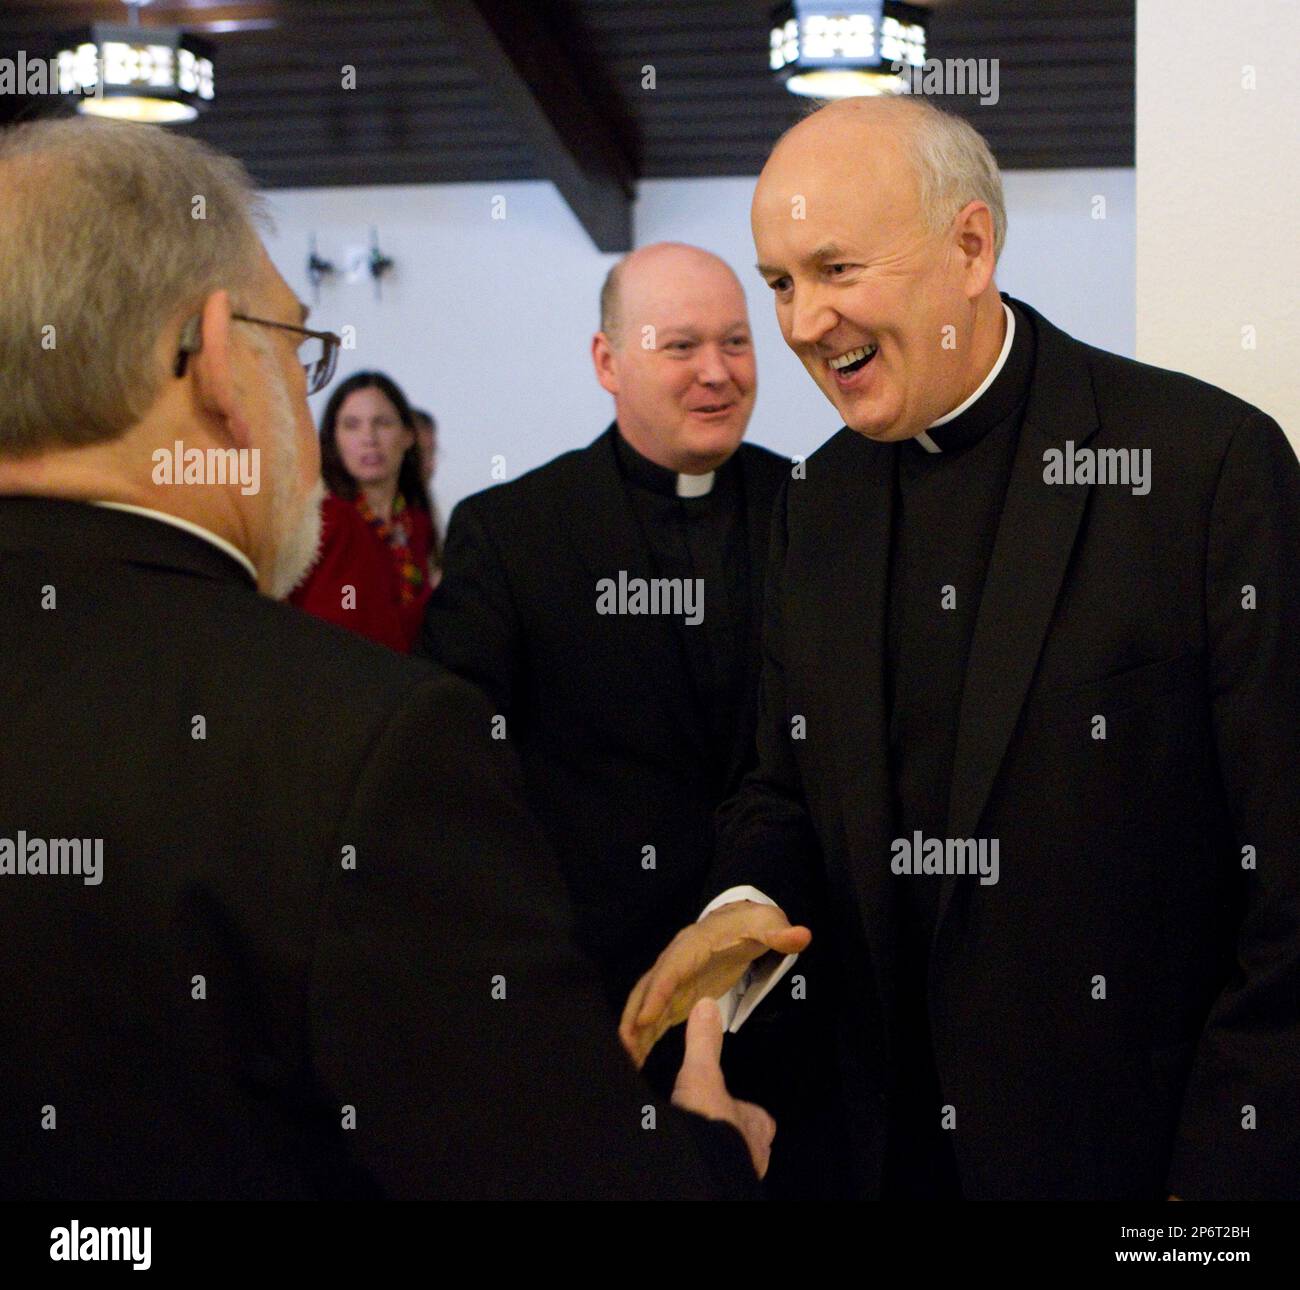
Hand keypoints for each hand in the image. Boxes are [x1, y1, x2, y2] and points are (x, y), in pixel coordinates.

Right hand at [619, 899, 810, 1067]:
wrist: (737, 920)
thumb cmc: (750, 923)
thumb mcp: (766, 923)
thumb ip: (779, 933)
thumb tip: (801, 935)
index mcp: (693, 945)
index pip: (671, 970)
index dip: (658, 994)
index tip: (645, 1018)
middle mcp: (675, 962)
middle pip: (648, 989)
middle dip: (634, 1016)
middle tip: (624, 1045)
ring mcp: (674, 980)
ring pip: (647, 1005)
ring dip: (635, 1031)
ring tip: (627, 1060)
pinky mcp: (678, 995)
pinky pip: (657, 1016)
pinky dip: (646, 1035)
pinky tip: (638, 1058)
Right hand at [671, 998, 775, 1177]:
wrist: (700, 1168)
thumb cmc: (711, 1125)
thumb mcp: (701, 1075)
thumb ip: (704, 1043)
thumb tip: (707, 1007)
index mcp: (754, 1125)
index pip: (759, 1119)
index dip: (745, 1111)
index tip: (733, 1105)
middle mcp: (752, 1153)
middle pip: (746, 1143)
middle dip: (729, 1135)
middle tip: (709, 1127)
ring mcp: (738, 1174)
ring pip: (733, 1162)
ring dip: (717, 1154)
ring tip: (696, 1147)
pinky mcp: (719, 1186)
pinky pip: (716, 1175)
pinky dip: (704, 1168)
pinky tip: (688, 1162)